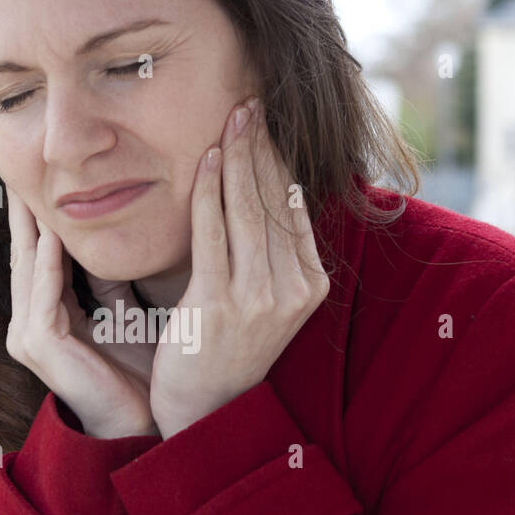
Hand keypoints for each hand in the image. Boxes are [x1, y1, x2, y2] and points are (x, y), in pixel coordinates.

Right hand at [5, 185, 159, 437]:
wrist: (143, 425)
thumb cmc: (136, 377)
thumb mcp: (123, 316)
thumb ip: (109, 283)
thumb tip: (107, 242)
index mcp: (44, 318)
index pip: (38, 257)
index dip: (39, 218)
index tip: (44, 180)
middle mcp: (28, 325)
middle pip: (24, 256)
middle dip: (25, 213)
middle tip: (24, 170)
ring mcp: (29, 337)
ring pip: (28, 270)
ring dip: (32, 228)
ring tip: (32, 189)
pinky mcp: (40, 346)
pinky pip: (42, 295)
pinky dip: (49, 263)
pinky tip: (54, 235)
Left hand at [148, 96, 329, 439]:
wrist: (205, 410)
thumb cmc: (228, 347)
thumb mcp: (266, 299)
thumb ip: (271, 253)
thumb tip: (271, 193)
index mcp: (310, 286)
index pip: (296, 208)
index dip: (282, 161)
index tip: (270, 122)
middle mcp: (291, 290)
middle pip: (276, 201)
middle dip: (263, 147)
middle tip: (251, 103)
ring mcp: (258, 299)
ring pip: (248, 210)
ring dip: (239, 157)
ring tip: (234, 118)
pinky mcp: (217, 304)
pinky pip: (213, 233)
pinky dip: (210, 191)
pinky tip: (208, 159)